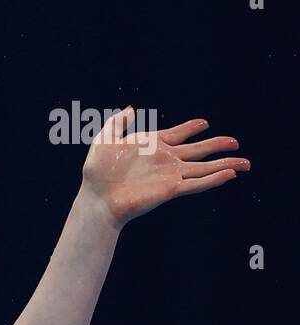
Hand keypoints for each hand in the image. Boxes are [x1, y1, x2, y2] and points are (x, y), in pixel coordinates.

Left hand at [81, 106, 249, 227]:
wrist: (97, 198)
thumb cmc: (98, 172)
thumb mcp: (105, 139)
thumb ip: (118, 123)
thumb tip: (131, 108)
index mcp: (153, 145)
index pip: (179, 134)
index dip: (192, 128)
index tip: (204, 123)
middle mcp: (166, 160)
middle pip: (199, 151)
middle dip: (218, 146)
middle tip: (236, 143)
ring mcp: (170, 175)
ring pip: (204, 168)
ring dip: (225, 165)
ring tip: (245, 163)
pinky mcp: (170, 189)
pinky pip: (197, 183)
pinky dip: (214, 179)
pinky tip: (229, 175)